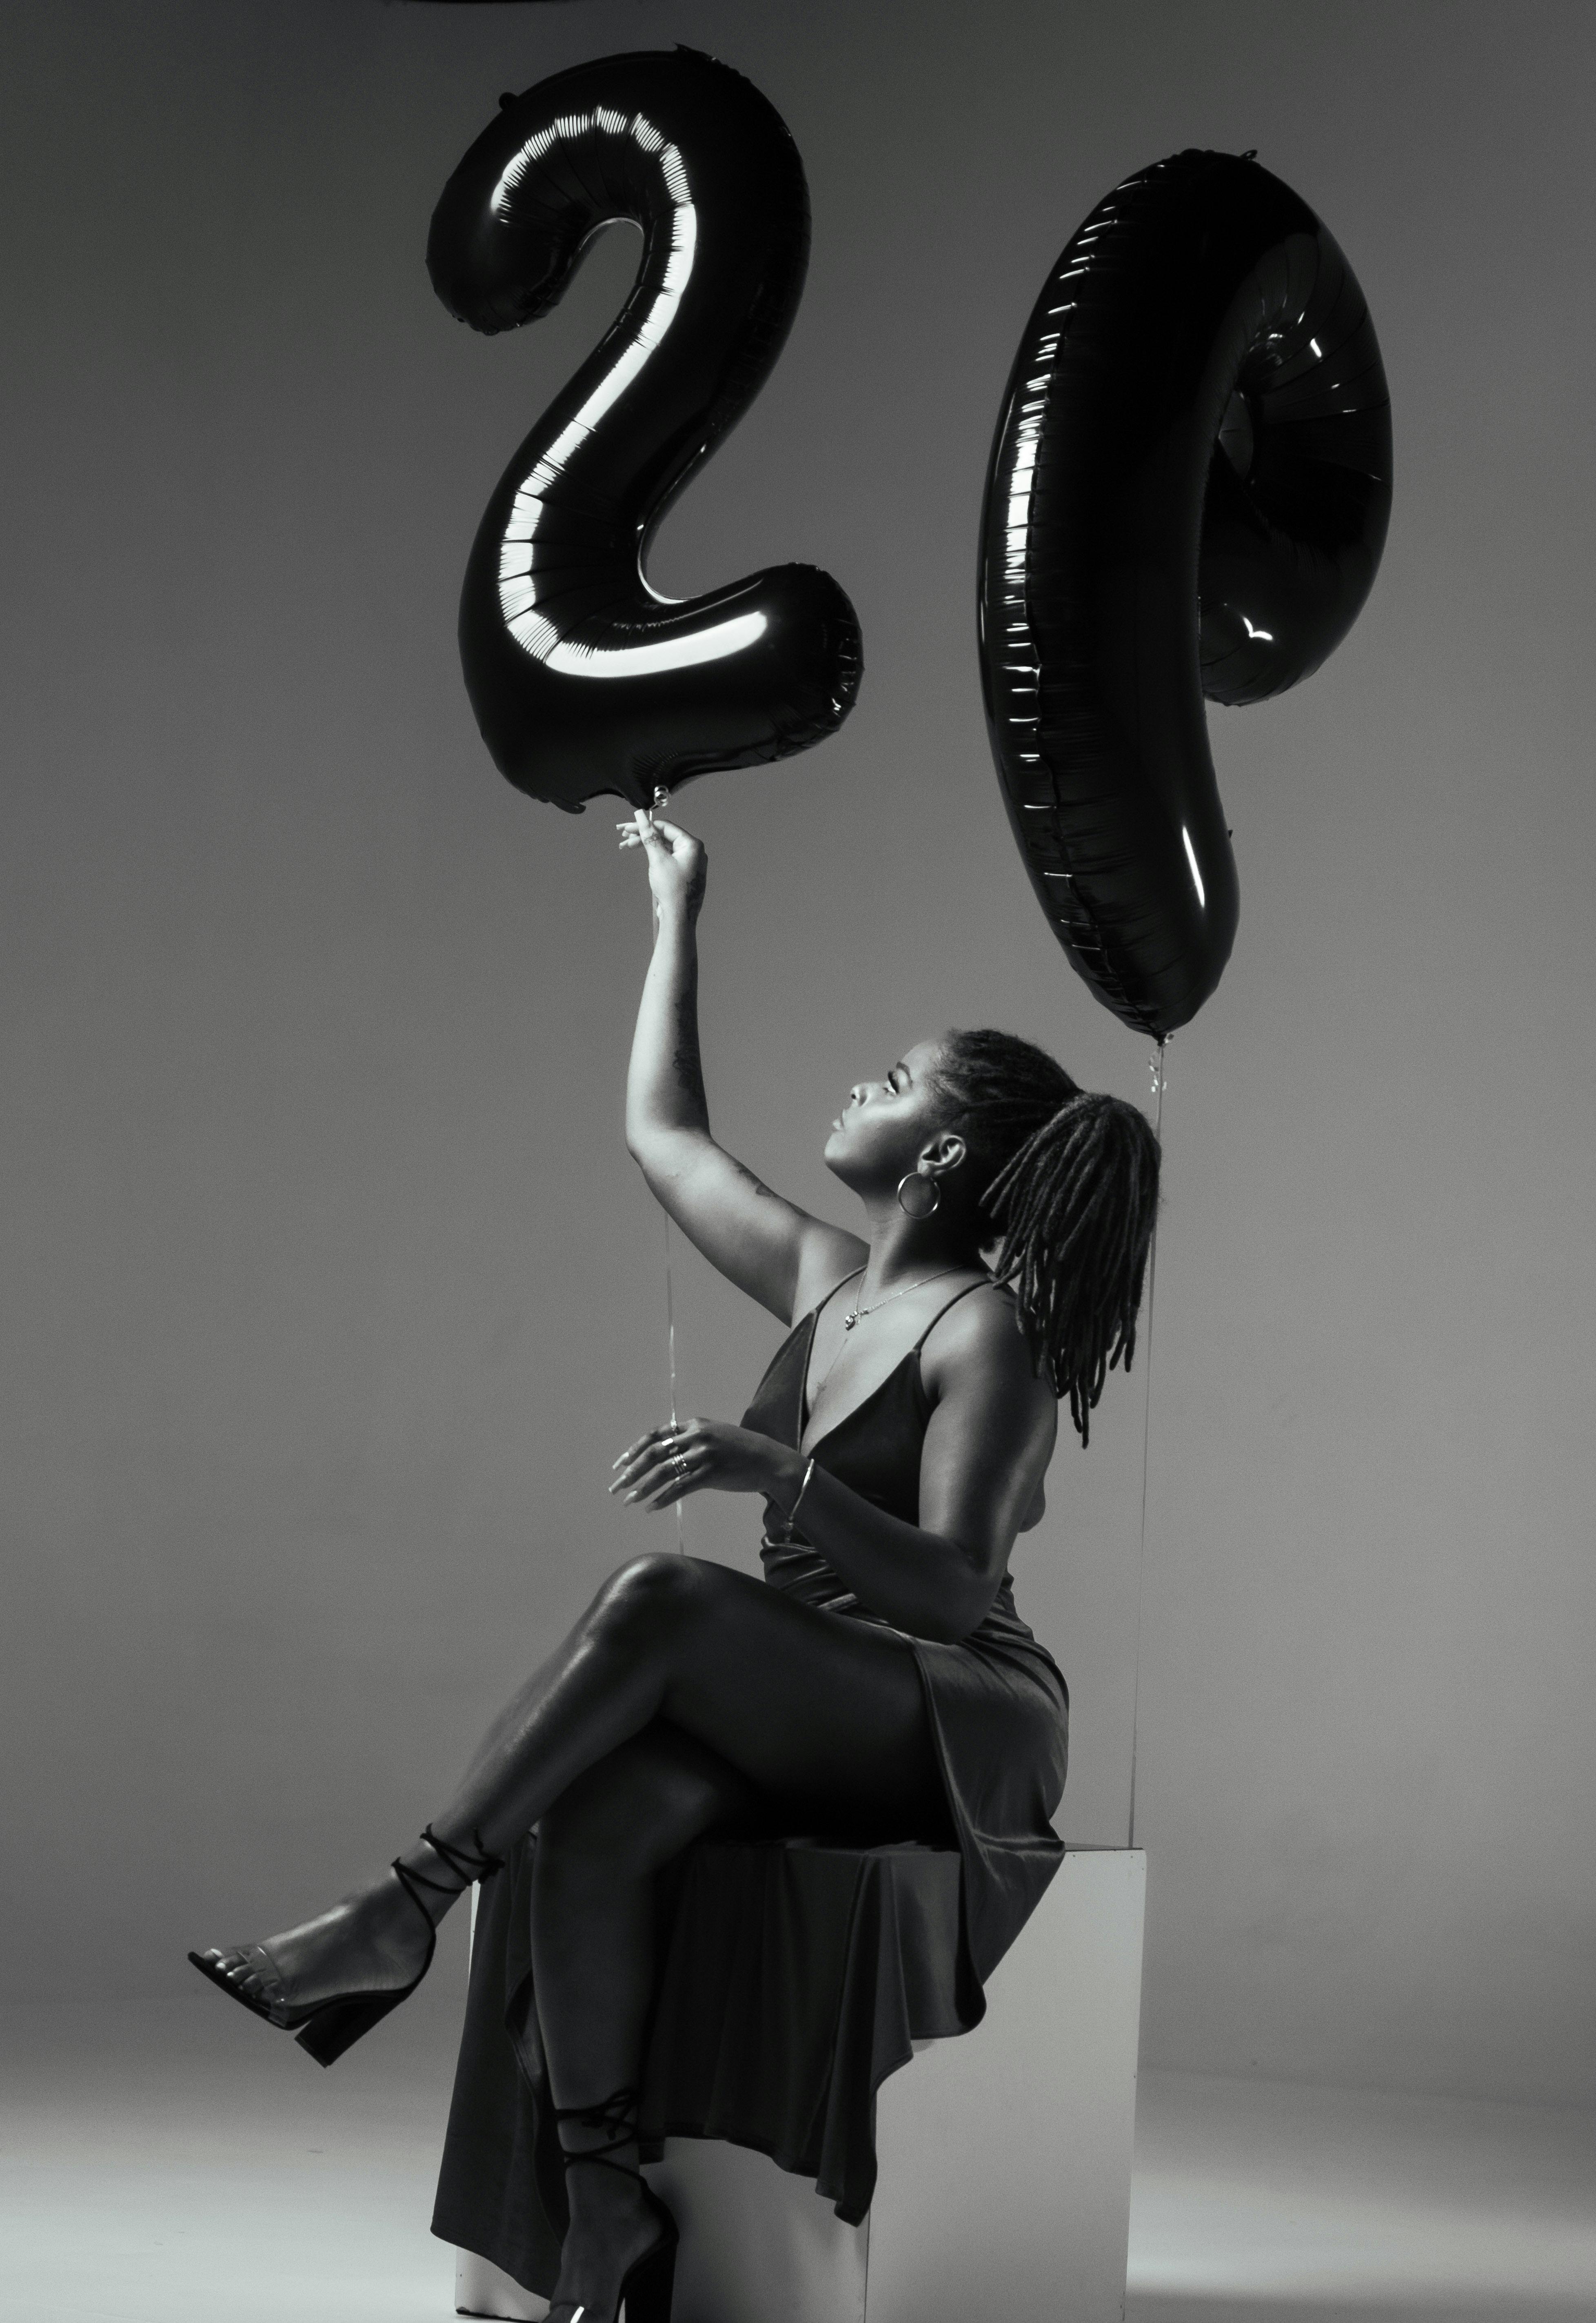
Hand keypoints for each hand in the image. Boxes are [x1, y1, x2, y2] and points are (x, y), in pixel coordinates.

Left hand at [608, 1417, 794, 1511]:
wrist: (769, 1460)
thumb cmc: (740, 1450)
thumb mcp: (713, 1435)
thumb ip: (689, 1439)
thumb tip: (663, 1453)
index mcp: (693, 1424)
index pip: (655, 1435)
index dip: (634, 1450)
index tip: (619, 1465)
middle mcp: (696, 1436)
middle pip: (654, 1454)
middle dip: (631, 1472)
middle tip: (616, 1487)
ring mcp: (704, 1454)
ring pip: (663, 1473)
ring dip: (643, 1488)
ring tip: (629, 1500)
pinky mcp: (712, 1473)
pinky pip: (680, 1488)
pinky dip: (663, 1498)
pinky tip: (651, 1507)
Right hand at [617, 810, 706, 924]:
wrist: (679, 917)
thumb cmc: (672, 889)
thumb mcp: (658, 859)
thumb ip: (649, 835)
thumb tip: (641, 816)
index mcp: (692, 845)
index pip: (665, 827)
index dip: (644, 826)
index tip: (627, 827)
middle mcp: (693, 852)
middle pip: (664, 836)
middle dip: (642, 836)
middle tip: (623, 837)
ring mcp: (689, 863)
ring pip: (664, 847)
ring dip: (645, 845)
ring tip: (626, 847)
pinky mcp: (684, 873)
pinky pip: (667, 858)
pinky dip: (654, 856)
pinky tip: (642, 855)